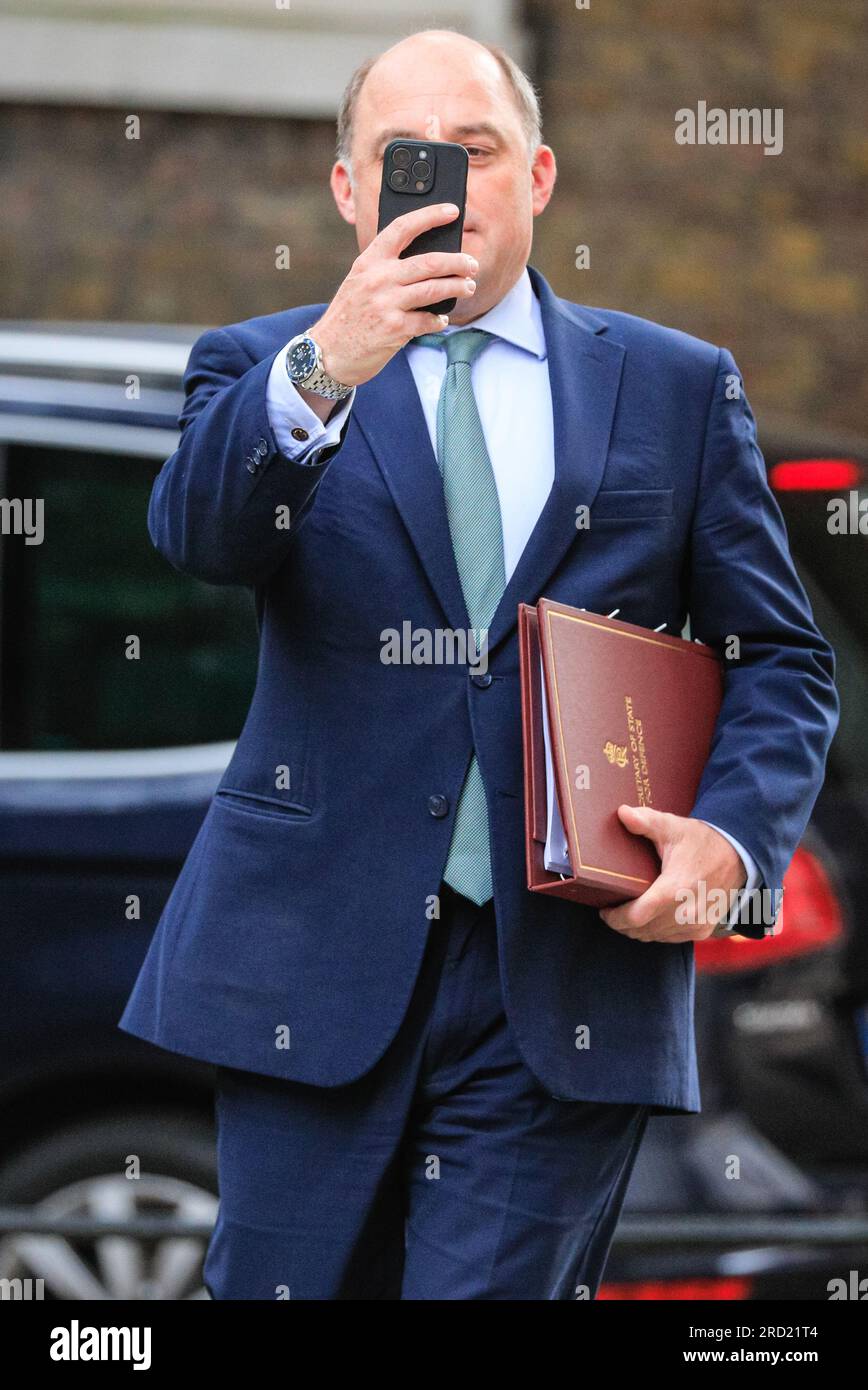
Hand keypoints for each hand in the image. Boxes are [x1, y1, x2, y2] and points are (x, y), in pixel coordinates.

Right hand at [307, 203, 478, 388]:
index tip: (452, 211)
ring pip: (434, 288)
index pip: (402, 228)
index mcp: (369, 261)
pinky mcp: (395, 329)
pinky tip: (441, 319)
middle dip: (457, 262)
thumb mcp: (358, 282)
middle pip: (429, 261)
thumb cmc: (348, 316)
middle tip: (471, 265)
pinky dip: (439, 320)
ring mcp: (386, 304)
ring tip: (468, 287)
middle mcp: (378, 278)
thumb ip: (384, 268)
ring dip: (457, 287)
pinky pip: (428, 320)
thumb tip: (427, 262)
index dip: (430, 216)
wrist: (328, 352)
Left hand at [598, 805, 747, 942]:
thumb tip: (622, 813)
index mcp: (675, 888)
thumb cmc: (703, 841)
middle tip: (611, 912)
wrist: (739, 855)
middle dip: (622, 924)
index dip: (616, 918)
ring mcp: (696, 924)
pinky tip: (649, 919)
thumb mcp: (673, 827)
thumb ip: (646, 822)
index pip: (636, 916)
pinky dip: (656, 932)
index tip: (604, 910)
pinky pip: (670, 938)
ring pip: (655, 937)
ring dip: (638, 930)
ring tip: (626, 915)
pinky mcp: (703, 929)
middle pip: (642, 930)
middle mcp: (686, 912)